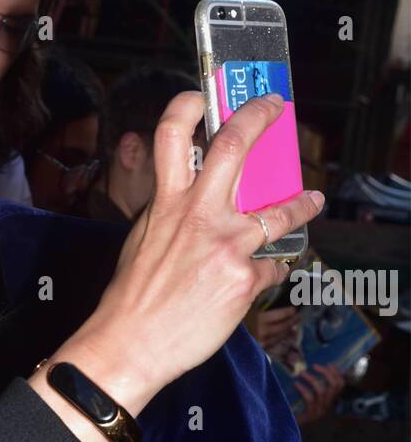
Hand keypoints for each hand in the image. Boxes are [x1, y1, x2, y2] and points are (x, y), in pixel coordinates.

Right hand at [33, 93, 323, 440]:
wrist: (131, 344)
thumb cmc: (130, 299)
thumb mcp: (142, 240)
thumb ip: (169, 213)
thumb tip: (193, 200)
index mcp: (166, 203)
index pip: (173, 136)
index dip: (188, 106)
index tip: (203, 97)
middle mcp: (198, 215)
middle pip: (235, 146)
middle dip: (261, 116)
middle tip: (276, 107)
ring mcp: (226, 244)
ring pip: (281, 210)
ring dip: (302, 203)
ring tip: (311, 200)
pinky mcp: (244, 278)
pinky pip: (271, 267)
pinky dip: (267, 273)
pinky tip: (257, 281)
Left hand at [292, 364, 343, 425]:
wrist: (283, 425)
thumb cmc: (292, 406)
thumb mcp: (303, 393)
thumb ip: (308, 383)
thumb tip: (304, 362)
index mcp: (327, 400)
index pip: (340, 385)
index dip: (336, 373)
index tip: (329, 363)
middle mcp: (326, 406)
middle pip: (334, 386)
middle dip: (326, 373)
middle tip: (314, 365)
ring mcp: (318, 412)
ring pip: (322, 392)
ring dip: (312, 379)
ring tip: (301, 373)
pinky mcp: (309, 416)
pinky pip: (309, 400)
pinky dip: (303, 389)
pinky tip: (295, 384)